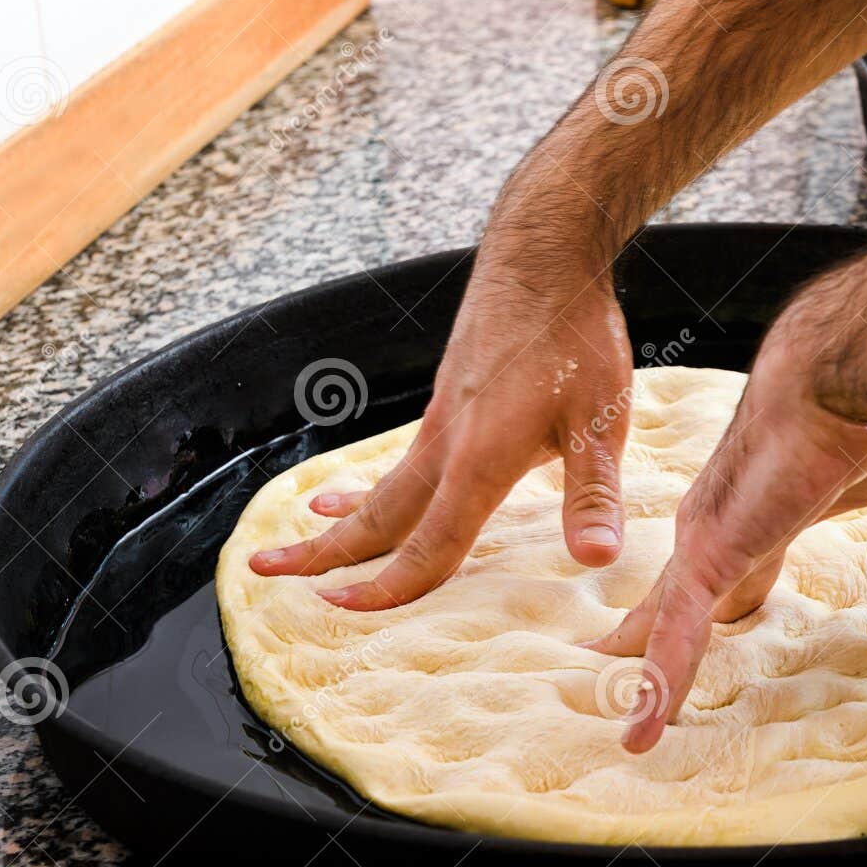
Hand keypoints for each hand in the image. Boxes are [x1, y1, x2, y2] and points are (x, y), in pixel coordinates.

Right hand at [249, 265, 633, 607]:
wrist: (543, 255)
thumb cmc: (575, 334)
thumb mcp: (602, 420)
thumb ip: (594, 493)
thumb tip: (598, 556)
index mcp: (478, 460)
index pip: (429, 544)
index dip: (389, 587)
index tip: (341, 612)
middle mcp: (446, 443)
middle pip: (378, 516)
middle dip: (324, 553)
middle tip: (264, 572)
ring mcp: (442, 419)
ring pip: (383, 486)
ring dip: (340, 520)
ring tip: (299, 538)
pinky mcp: (449, 400)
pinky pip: (399, 459)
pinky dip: (369, 487)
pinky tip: (359, 492)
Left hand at [589, 329, 866, 752]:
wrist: (854, 377)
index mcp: (762, 513)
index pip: (729, 571)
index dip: (711, 602)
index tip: (700, 621)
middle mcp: (721, 527)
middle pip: (675, 599)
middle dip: (643, 634)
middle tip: (606, 660)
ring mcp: (709, 544)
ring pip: (669, 628)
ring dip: (644, 678)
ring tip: (623, 732)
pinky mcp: (709, 557)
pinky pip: (678, 639)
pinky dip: (659, 687)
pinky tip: (641, 732)